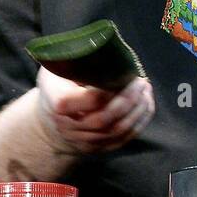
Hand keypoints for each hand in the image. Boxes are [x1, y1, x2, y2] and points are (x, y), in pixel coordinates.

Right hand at [35, 69, 154, 155]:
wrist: (50, 120)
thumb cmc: (58, 86)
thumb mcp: (58, 69)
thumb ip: (77, 62)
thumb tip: (105, 48)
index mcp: (59, 103)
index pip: (91, 100)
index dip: (112, 89)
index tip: (126, 75)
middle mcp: (69, 126)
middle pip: (106, 118)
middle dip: (129, 100)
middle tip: (140, 82)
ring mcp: (84, 140)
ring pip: (117, 130)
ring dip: (138, 110)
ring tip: (146, 90)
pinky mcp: (98, 148)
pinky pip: (124, 138)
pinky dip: (140, 121)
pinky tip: (146, 104)